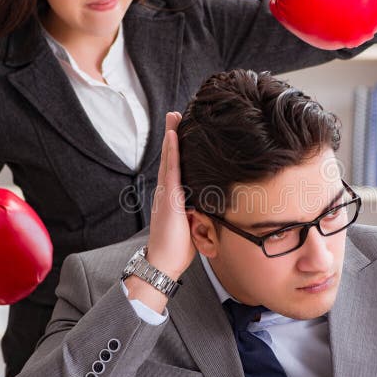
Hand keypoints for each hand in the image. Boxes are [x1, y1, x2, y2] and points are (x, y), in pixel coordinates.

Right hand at [145, 112, 195, 280]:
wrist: (163, 262)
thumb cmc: (178, 247)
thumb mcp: (193, 223)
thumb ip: (199, 209)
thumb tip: (212, 203)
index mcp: (173, 196)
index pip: (176, 167)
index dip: (177, 148)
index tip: (181, 131)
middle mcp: (166, 191)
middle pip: (170, 157)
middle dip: (172, 135)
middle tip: (175, 115)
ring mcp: (166, 193)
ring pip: (169, 160)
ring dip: (171, 137)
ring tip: (173, 118)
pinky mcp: (169, 199)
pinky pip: (171, 171)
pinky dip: (171, 153)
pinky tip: (173, 138)